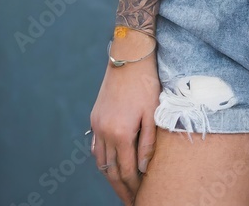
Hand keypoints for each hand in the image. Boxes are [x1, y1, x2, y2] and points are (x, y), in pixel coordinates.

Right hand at [89, 35, 161, 205]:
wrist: (129, 56)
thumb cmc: (146, 82)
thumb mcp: (153, 112)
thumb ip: (148, 143)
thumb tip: (144, 168)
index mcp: (121, 133)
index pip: (127, 170)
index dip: (134, 187)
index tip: (142, 197)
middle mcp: (104, 132)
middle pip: (111, 171)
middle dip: (122, 188)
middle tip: (132, 200)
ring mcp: (97, 125)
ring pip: (100, 161)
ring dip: (110, 176)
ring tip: (122, 186)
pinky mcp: (95, 117)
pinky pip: (95, 147)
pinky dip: (102, 160)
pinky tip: (110, 164)